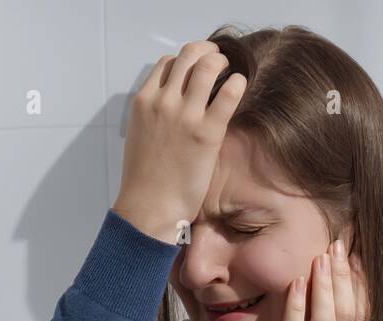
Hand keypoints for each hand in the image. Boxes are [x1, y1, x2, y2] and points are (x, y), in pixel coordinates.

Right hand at [112, 40, 246, 243]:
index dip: (186, 61)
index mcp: (144, 101)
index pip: (167, 63)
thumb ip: (154, 114)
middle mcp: (163, 101)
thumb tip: (171, 107)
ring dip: (223, 62)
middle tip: (221, 59)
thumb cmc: (144, 179)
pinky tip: (241, 85)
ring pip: (208, 66)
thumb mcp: (141, 135)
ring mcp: (185, 115)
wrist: (148, 207)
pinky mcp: (207, 132)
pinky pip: (228, 94)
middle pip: (189, 55)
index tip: (198, 67)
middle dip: (208, 51)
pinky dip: (238, 83)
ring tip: (233, 69)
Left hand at [239, 236, 368, 320]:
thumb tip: (342, 307)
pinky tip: (297, 282)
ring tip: (322, 258)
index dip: (363, 287)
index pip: (364, 320)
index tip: (357, 260)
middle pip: (349, 315)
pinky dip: (298, 304)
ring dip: (325, 285)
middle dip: (345, 277)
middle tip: (339, 248)